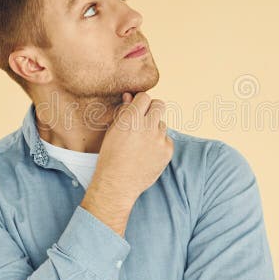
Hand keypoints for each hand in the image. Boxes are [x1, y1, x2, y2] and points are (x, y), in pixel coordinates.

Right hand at [87, 90, 173, 208]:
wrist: (117, 183)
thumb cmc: (110, 157)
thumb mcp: (113, 131)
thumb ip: (124, 111)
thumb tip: (129, 96)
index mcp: (130, 119)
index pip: (144, 97)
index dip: (141, 102)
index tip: (138, 109)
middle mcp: (147, 126)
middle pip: (159, 105)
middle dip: (152, 109)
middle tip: (145, 120)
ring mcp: (159, 139)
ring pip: (162, 124)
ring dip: (154, 129)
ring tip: (142, 144)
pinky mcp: (167, 151)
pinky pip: (167, 139)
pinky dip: (160, 144)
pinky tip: (148, 153)